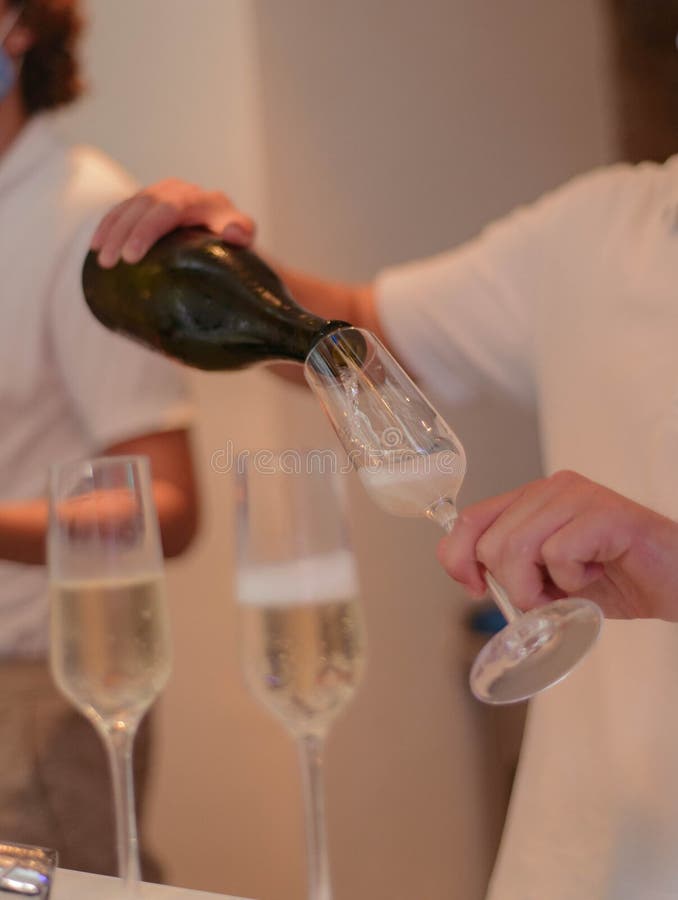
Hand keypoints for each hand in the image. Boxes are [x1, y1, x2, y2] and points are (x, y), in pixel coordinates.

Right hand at [91, 179, 255, 267]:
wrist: (231, 233)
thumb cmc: (236, 241)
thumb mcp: (245, 237)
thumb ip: (243, 233)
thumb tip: (233, 233)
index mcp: (201, 199)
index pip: (167, 210)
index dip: (145, 232)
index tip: (131, 258)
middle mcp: (179, 190)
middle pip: (143, 207)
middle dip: (122, 234)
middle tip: (109, 262)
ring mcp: (161, 193)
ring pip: (129, 206)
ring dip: (110, 230)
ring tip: (100, 258)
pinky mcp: (149, 201)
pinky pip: (123, 208)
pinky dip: (108, 225)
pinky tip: (96, 244)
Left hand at [436, 470, 677, 620]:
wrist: (675, 582)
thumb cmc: (617, 578)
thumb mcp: (549, 578)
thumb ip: (512, 570)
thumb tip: (474, 580)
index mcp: (531, 501)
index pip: (470, 520)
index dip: (458, 558)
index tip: (475, 588)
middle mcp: (549, 489)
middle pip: (490, 544)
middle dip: (514, 587)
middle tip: (551, 595)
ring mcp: (576, 496)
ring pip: (516, 549)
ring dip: (540, 589)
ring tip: (572, 588)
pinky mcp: (602, 512)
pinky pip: (556, 554)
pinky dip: (572, 581)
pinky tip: (597, 574)